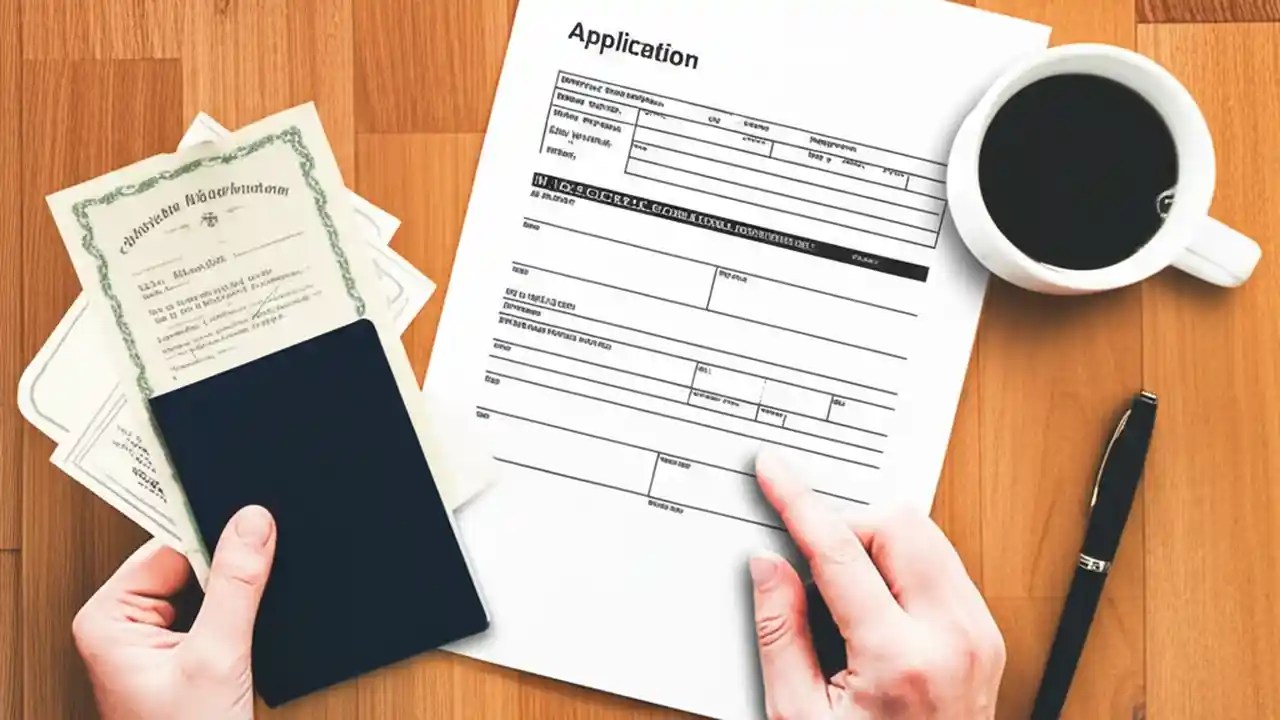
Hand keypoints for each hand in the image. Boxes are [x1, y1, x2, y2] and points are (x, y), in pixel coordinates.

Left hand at [73, 506, 277, 719]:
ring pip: (207, 589)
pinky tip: (240, 644)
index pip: (168, 546)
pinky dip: (236, 622)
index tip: (252, 529)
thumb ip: (237, 584)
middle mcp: (121, 625)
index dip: (213, 540)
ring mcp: (151, 641)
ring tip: (235, 637)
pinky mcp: (179, 655)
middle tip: (241, 608)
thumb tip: (253, 522)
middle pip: (189, 565)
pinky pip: (215, 614)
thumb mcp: (217, 657)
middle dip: (226, 576)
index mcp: (107, 618)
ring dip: (233, 601)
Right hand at [749, 450, 1004, 719]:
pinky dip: (902, 565)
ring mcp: (978, 635)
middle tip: (813, 562)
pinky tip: (876, 604)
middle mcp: (952, 638)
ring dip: (877, 544)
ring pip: (925, 535)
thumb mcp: (798, 714)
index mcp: (899, 659)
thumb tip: (768, 565)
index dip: (800, 503)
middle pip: (898, 524)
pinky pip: (942, 564)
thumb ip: (779, 631)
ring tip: (845, 594)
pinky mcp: (986, 634)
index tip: (775, 471)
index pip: (841, 552)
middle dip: (849, 526)